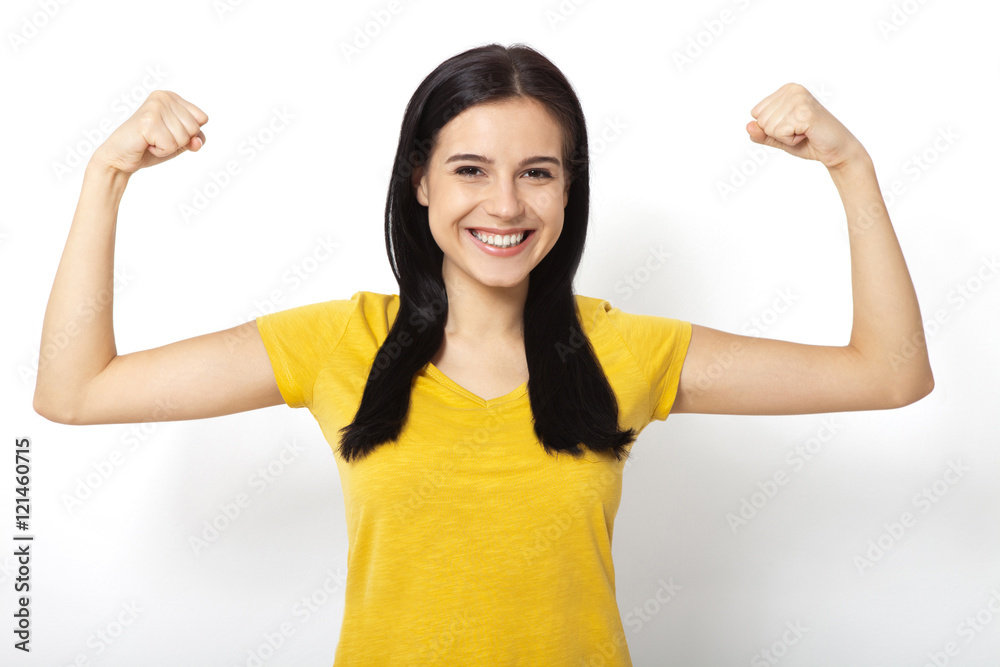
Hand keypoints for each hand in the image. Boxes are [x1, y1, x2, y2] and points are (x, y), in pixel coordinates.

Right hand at [92, 90, 207, 174]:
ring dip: (169, 147)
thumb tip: (197, 141)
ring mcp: (155, 108)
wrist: (121, 157)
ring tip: (151, 140)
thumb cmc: (150, 146)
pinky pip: (171, 145)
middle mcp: (163, 97)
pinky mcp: (148, 122)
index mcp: (171, 97)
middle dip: (180, 141)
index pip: (202, 118)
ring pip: (184, 138)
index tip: (169, 132)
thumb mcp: (179, 142)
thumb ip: (195, 139)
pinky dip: (161, 151)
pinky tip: (146, 144)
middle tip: (158, 138)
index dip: (190, 134)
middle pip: (195, 128)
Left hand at [747, 83, 867, 170]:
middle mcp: (793, 90)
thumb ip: (762, 133)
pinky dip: (791, 141)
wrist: (836, 149)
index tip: (792, 126)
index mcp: (786, 90)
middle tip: (799, 130)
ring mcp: (799, 99)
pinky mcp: (804, 112)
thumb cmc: (809, 141)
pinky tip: (807, 134)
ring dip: (785, 137)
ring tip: (804, 132)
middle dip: (777, 133)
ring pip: (769, 127)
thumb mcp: (779, 138)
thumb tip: (748, 126)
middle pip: (761, 120)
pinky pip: (779, 133)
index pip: (756, 113)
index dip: (771, 127)